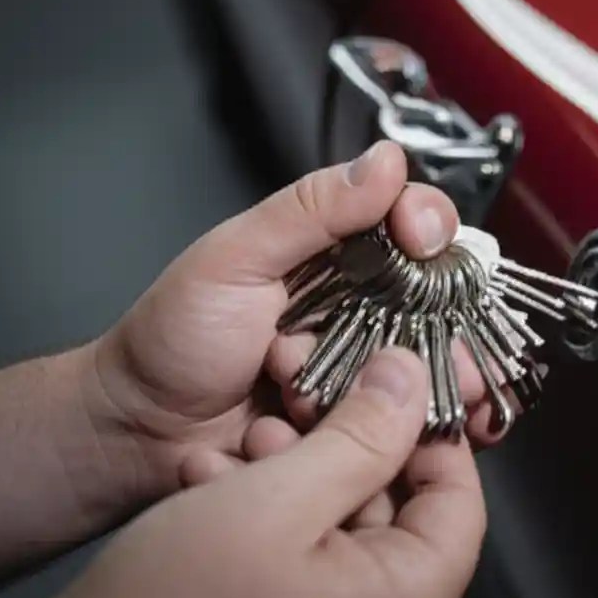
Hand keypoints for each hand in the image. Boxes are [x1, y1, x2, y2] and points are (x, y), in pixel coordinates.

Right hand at [62, 347, 484, 597]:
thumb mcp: (277, 500)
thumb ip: (358, 438)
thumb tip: (410, 378)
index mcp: (400, 595)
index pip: (459, 504)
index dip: (430, 435)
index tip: (392, 385)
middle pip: (390, 504)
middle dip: (334, 445)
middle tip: (288, 410)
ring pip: (331, 517)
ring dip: (283, 466)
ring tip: (231, 446)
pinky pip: (290, 544)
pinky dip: (255, 504)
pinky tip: (204, 479)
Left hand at [82, 141, 497, 505]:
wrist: (137, 433)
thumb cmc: (174, 337)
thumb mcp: (236, 258)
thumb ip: (311, 209)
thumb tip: (386, 160)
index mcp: (340, 251)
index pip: (414, 221)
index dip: (431, 225)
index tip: (421, 240)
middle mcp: (365, 303)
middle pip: (445, 300)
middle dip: (460, 325)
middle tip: (455, 351)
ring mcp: (367, 367)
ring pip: (437, 365)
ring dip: (445, 384)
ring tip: (440, 409)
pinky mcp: (363, 423)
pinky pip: (413, 421)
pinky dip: (430, 430)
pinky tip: (444, 437)